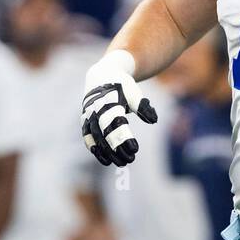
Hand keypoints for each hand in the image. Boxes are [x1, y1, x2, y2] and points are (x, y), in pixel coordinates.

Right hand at [81, 50, 156, 166]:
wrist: (101, 75)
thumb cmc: (121, 85)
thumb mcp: (133, 91)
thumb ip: (142, 106)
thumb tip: (153, 119)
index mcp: (108, 101)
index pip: (116, 123)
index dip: (124, 137)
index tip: (135, 149)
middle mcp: (95, 109)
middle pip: (105, 133)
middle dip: (116, 148)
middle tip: (130, 160)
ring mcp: (88, 115)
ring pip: (96, 138)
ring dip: (107, 152)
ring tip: (120, 163)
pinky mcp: (85, 121)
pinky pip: (88, 137)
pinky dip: (95, 150)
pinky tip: (106, 160)